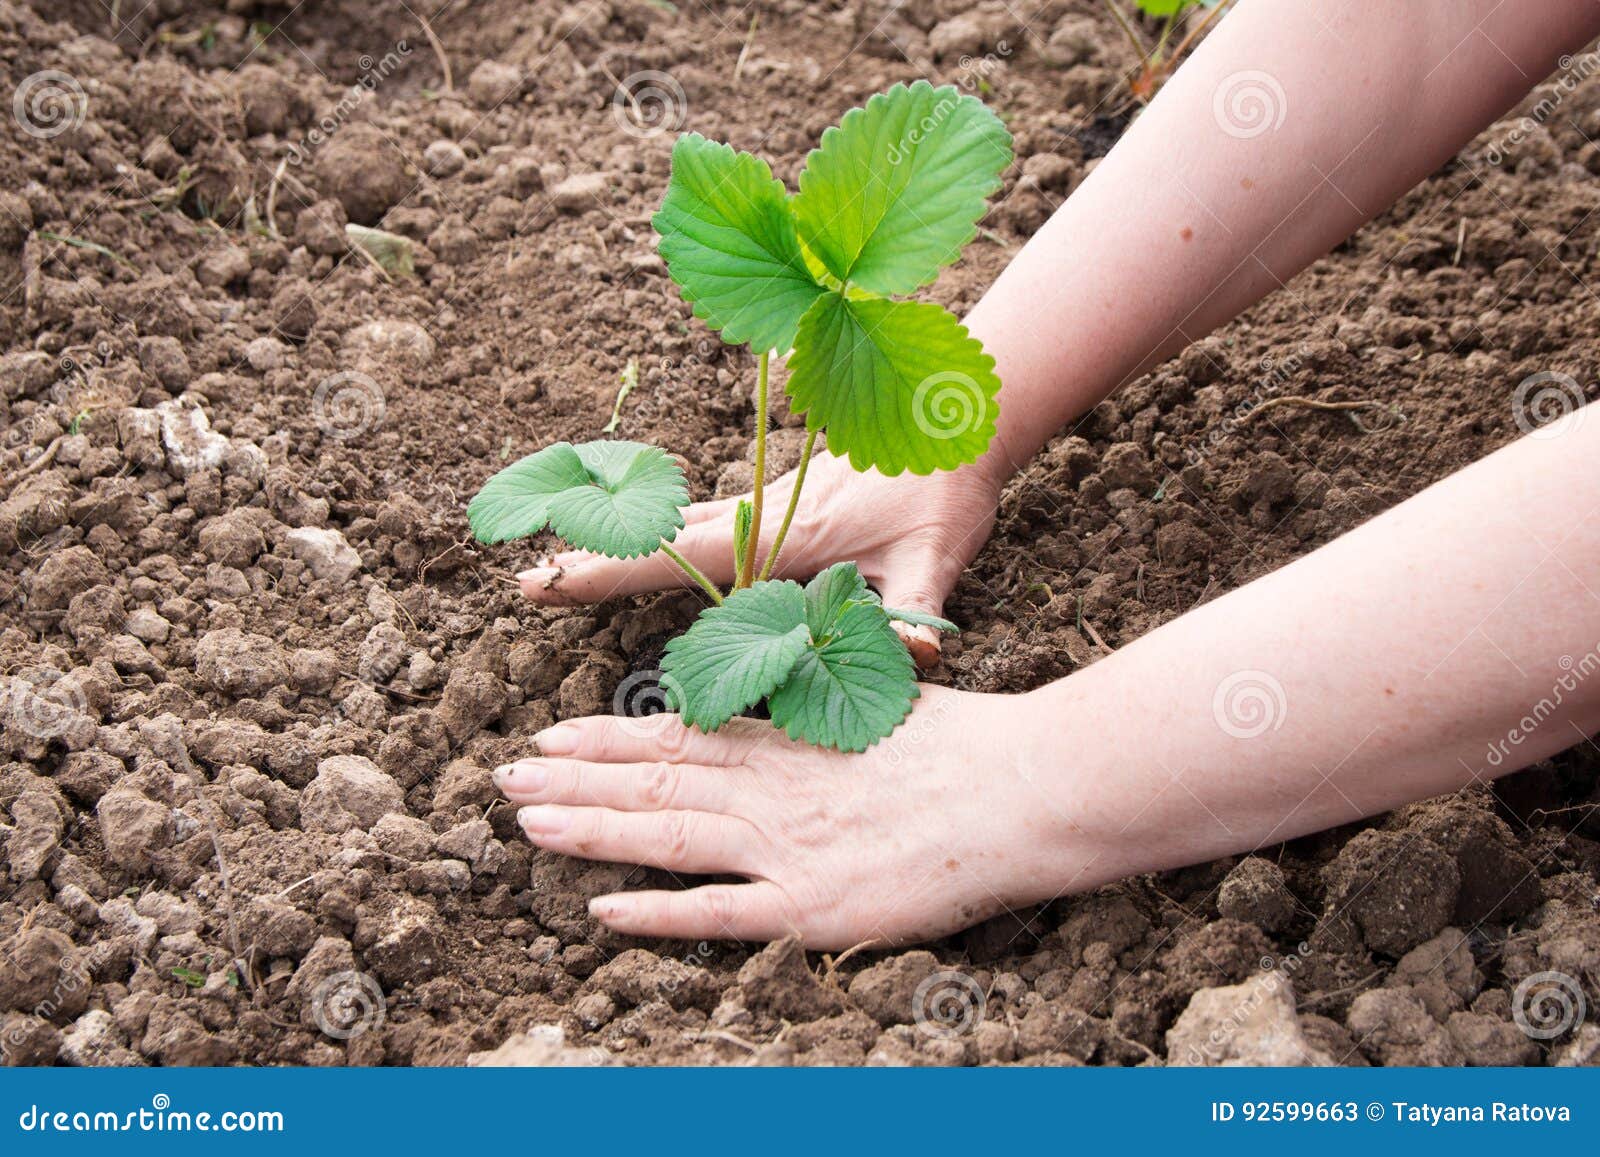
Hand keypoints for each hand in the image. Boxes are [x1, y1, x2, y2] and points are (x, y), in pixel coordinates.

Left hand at [492, 686, 1096, 948]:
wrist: (1017, 791)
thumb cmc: (961, 744)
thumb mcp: (877, 702)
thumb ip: (818, 706)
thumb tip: (782, 687)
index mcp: (787, 741)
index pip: (677, 737)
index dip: (608, 738)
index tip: (552, 735)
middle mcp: (770, 791)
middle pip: (654, 783)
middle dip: (574, 780)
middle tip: (505, 778)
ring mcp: (784, 849)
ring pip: (667, 836)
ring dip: (592, 829)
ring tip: (528, 824)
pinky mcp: (809, 908)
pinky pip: (717, 914)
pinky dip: (657, 912)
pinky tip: (602, 911)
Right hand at [514, 452, 1002, 668]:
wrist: (951, 415)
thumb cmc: (944, 488)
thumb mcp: (938, 554)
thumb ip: (920, 607)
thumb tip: (918, 656)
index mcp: (787, 535)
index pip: (682, 557)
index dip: (612, 570)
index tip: (547, 579)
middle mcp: (763, 515)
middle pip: (661, 539)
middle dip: (593, 559)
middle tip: (526, 581)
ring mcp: (768, 503)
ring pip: (679, 524)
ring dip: (622, 541)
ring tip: (563, 559)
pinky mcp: (781, 499)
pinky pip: (706, 516)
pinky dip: (663, 527)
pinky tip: (648, 536)